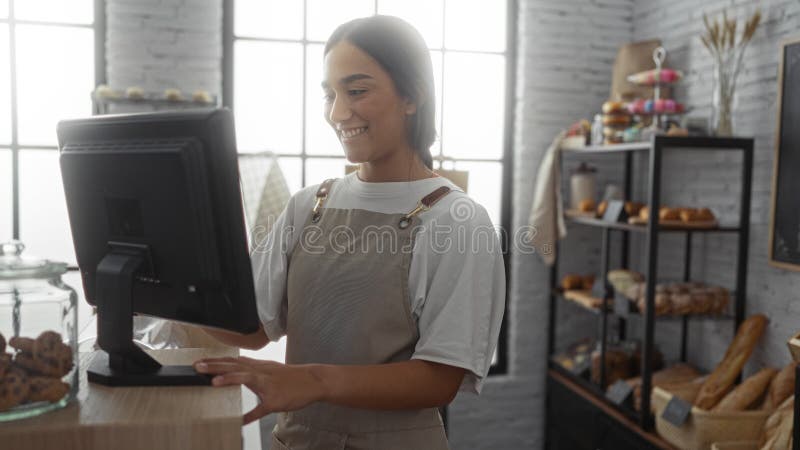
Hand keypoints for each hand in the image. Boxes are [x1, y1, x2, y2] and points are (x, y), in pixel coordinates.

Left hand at [194, 356, 324, 423]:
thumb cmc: (291, 377)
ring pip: (247, 378)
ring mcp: (268, 386)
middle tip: (197, 366)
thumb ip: (251, 371)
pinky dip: (249, 416)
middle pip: (235, 366)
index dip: (215, 360)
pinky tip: (239, 421)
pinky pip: (261, 409)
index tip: (199, 361)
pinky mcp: (275, 400)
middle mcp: (261, 373)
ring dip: (230, 379)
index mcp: (258, 367)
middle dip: (216, 366)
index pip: (233, 361)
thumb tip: (234, 372)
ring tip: (213, 382)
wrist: (313, 381)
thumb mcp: (270, 369)